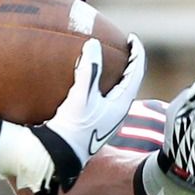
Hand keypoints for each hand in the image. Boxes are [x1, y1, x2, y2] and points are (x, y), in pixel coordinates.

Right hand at [0, 32, 145, 194]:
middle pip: (129, 82)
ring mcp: (105, 120)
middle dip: (128, 63)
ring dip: (114, 75)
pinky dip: (99, 85)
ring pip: (116, 91)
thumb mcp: (81, 96)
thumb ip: (89, 69)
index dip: (136, 53)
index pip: (136, 73)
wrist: (57, 156)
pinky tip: (84, 82)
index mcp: (121, 106)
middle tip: (123, 47)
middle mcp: (117, 113)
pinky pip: (102, 98)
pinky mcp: (93, 124)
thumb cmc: (72, 128)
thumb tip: (93, 44)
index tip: (132, 38)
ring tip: (107, 61)